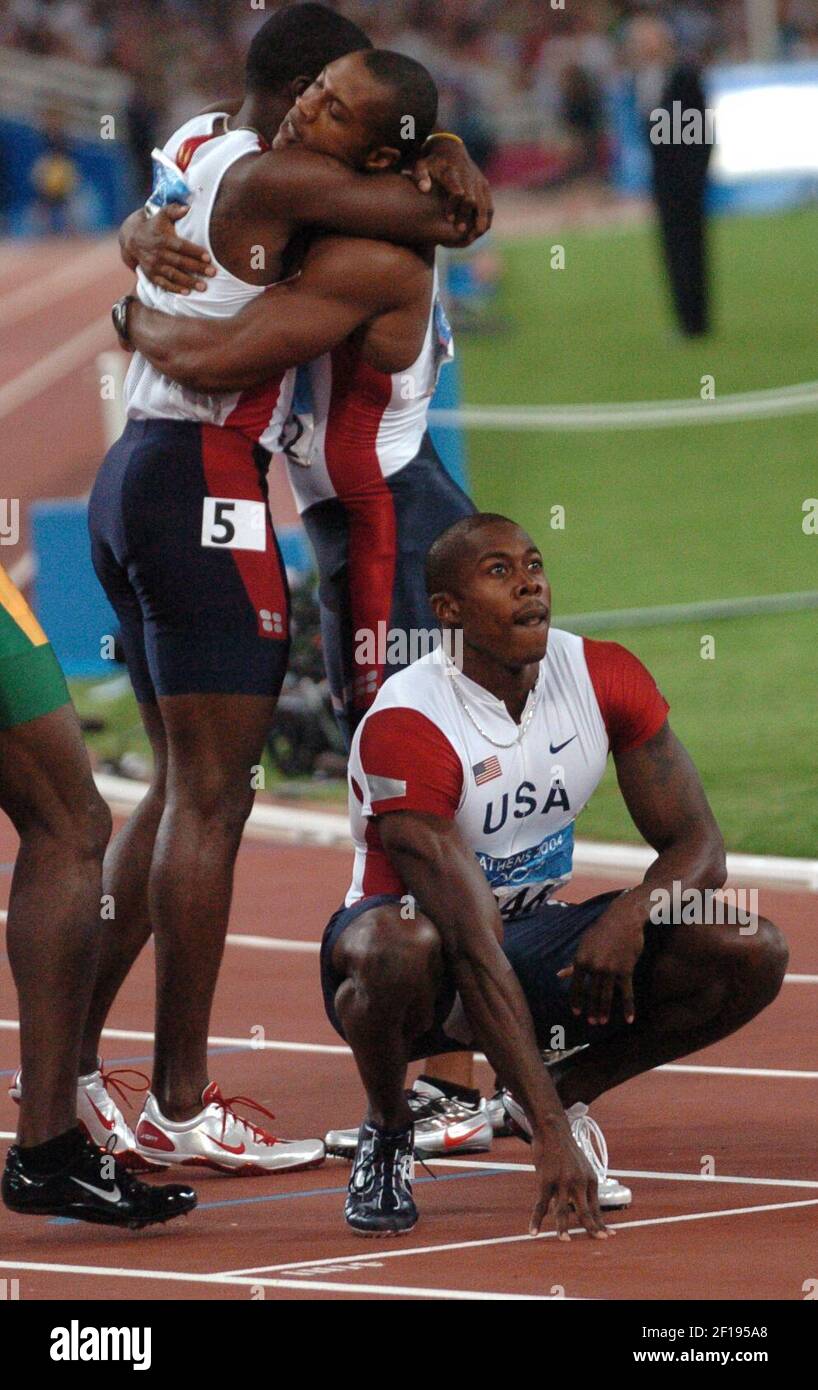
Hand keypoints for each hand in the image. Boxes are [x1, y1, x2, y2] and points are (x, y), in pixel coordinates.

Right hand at [127, 206, 214, 293]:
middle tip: (212, 273)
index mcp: (163, 238)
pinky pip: (163, 284)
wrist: (132, 238)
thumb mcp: (162, 215)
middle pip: (180, 262)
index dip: (195, 252)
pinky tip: (187, 293)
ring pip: (173, 275)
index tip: (208, 257)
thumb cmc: (154, 225)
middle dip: (197, 268)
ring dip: (188, 281)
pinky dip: (174, 289)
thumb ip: (174, 210)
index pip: (181, 246)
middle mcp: (158, 253)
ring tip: (203, 287)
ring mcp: (154, 265)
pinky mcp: (151, 275)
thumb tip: (187, 208)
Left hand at [410, 139, 493, 242]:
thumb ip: (421, 176)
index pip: (458, 191)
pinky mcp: (485, 187)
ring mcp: (479, 182)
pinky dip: (486, 219)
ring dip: (480, 221)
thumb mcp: (422, 165)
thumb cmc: (433, 163)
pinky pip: (489, 206)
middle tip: (460, 232)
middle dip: (468, 217)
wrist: (451, 149)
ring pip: (485, 204)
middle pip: (474, 200)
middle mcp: (470, 177)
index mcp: (454, 173)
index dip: (455, 206)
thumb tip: (424, 189)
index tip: (449, 219)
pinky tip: (478, 232)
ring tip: (472, 236)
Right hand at [529, 1122, 610, 1240]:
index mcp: (590, 1179)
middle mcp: (579, 1182)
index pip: (596, 1207)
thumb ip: (582, 1185)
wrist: (552, 1130)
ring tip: (564, 1241)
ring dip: (563, 1229)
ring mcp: (562, 1182)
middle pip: (586, 1212)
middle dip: (592, 1229)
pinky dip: (536, 1219)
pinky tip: (533, 1231)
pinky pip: (541, 1205)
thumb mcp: (580, 1166)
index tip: (608, 1235)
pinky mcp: (546, 1181)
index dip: (601, 1222)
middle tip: (598, 1241)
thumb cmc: (565, 1149)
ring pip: (563, 1211)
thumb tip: (578, 1204)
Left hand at [558, 897, 644, 1026]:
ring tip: (602, 1022)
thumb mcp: (584, 945)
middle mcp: (594, 967)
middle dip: (591, 1010)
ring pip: (607, 996)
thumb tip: (559, 975)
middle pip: (592, 994)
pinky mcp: (626, 970)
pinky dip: (628, 1007)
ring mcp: (610, 969)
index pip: (577, 986)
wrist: (623, 919)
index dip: (576, 1001)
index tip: (576, 1013)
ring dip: (604, 1011)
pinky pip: (627, 993)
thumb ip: (574, 964)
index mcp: (581, 960)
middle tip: (591, 1022)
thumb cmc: (601, 932)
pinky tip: (629, 1019)